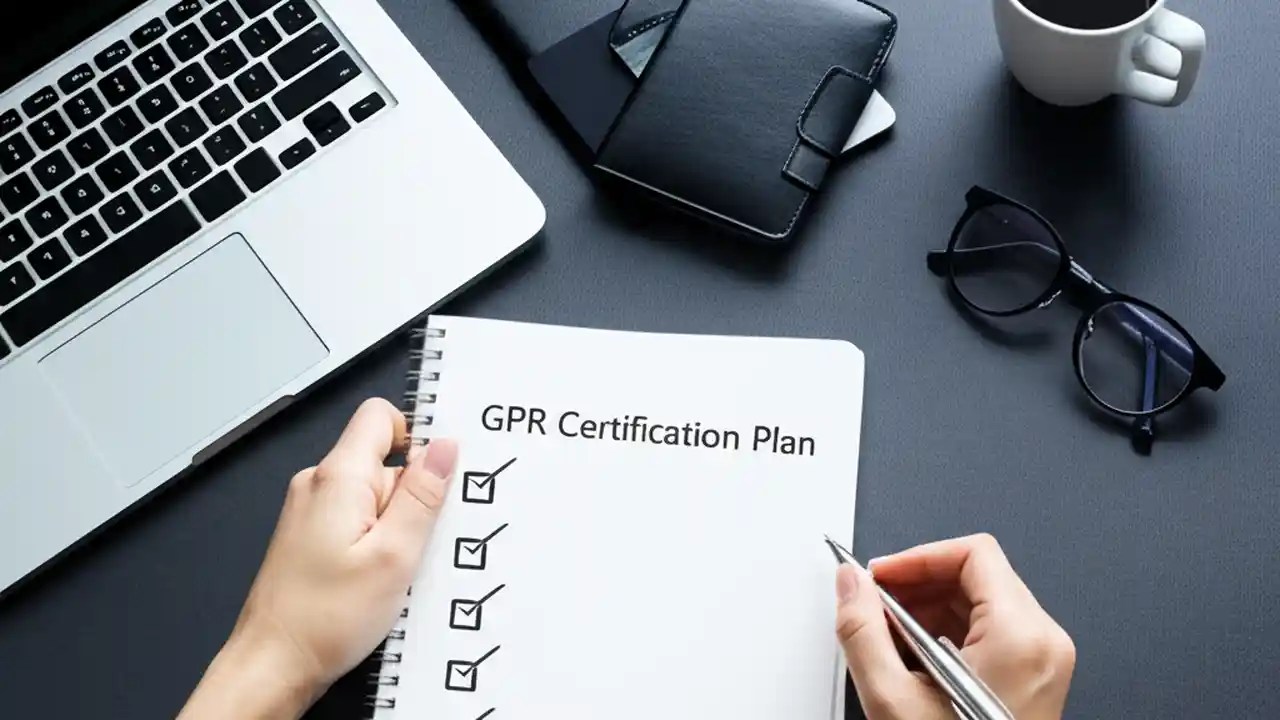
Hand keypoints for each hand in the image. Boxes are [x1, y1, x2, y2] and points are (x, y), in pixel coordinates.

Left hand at [179, 399, 457, 719]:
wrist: (273, 665)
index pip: (381, 417)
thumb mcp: (395, 556)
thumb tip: (444, 449)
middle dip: (412, 496)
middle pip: (383, 460)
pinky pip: (358, 520)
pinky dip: (377, 542)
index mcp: (338, 477)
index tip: (438, 476)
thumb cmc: (322, 620)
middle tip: (416, 543)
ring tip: (394, 569)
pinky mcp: (311, 536)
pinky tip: (379, 578)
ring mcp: (311, 510)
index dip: (417, 438)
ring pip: (374, 494)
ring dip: (396, 526)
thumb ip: (422, 497)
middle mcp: (318, 485)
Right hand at [835, 534, 1074, 719]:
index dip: (917, 556)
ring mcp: (1044, 661)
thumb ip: (862, 630)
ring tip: (888, 638)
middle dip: (917, 584)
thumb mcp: (892, 701)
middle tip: (875, 605)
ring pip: (982, 600)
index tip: (880, 576)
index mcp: (1021, 637)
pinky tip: (913, 660)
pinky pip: (990, 630)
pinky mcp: (1035, 677)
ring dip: (928, 608)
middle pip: (977, 574)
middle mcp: (1044, 642)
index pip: (973, 553)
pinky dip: (947, 632)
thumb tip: (851, 584)